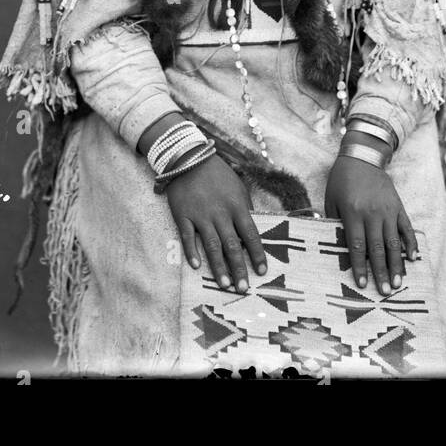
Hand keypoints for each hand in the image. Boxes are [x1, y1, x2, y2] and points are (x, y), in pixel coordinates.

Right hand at [166, 155, 267, 293]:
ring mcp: (200, 215)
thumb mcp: (238, 187)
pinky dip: (191, 252)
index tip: (262, 272)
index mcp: (237, 205)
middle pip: (232, 245)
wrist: (189, 157)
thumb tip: (252, 230)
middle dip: (239, 269)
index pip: (250, 234)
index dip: (257, 254)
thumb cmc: (217, 174)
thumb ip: (246, 208)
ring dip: (219, 268)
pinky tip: (196, 266)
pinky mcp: (182, 215)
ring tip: (225, 285)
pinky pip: (187, 237)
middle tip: (243, 289)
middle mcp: (220, 213)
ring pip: (212, 246)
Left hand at [324, 155, 416, 295]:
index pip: (357, 245)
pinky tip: (413, 259)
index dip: (360, 266)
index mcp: (353, 212)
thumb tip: (337, 248)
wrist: (362, 156)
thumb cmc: (341, 180)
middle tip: (385, 292)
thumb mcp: (331, 199)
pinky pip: (406, 228)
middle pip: (377, 248)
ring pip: (394, 242)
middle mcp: (372, 213)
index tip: (362, 284)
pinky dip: (411, 244)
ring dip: (396, 264)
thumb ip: (335, 223)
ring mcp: (388, 210)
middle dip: (381, 272)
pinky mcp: (398, 206)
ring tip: (398, 283)